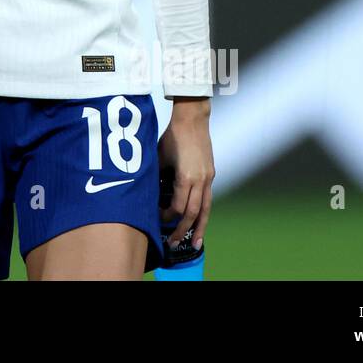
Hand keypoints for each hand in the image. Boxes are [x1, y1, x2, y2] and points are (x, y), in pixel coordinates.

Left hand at [157, 97, 213, 250]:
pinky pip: (208, 199)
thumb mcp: (159, 157)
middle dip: (183, 230)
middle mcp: (200, 180)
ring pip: (205, 210)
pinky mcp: (211, 174)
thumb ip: (158, 177)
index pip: (177, 207)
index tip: (158, 218)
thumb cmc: (173, 136)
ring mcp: (208, 178)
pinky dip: (204, 213)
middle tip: (173, 243)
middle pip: (193, 214)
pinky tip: (200, 221)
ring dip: (199, 228)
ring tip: (196, 243)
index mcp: (186, 177)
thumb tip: (151, 194)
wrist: (193, 119)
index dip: (167, 216)